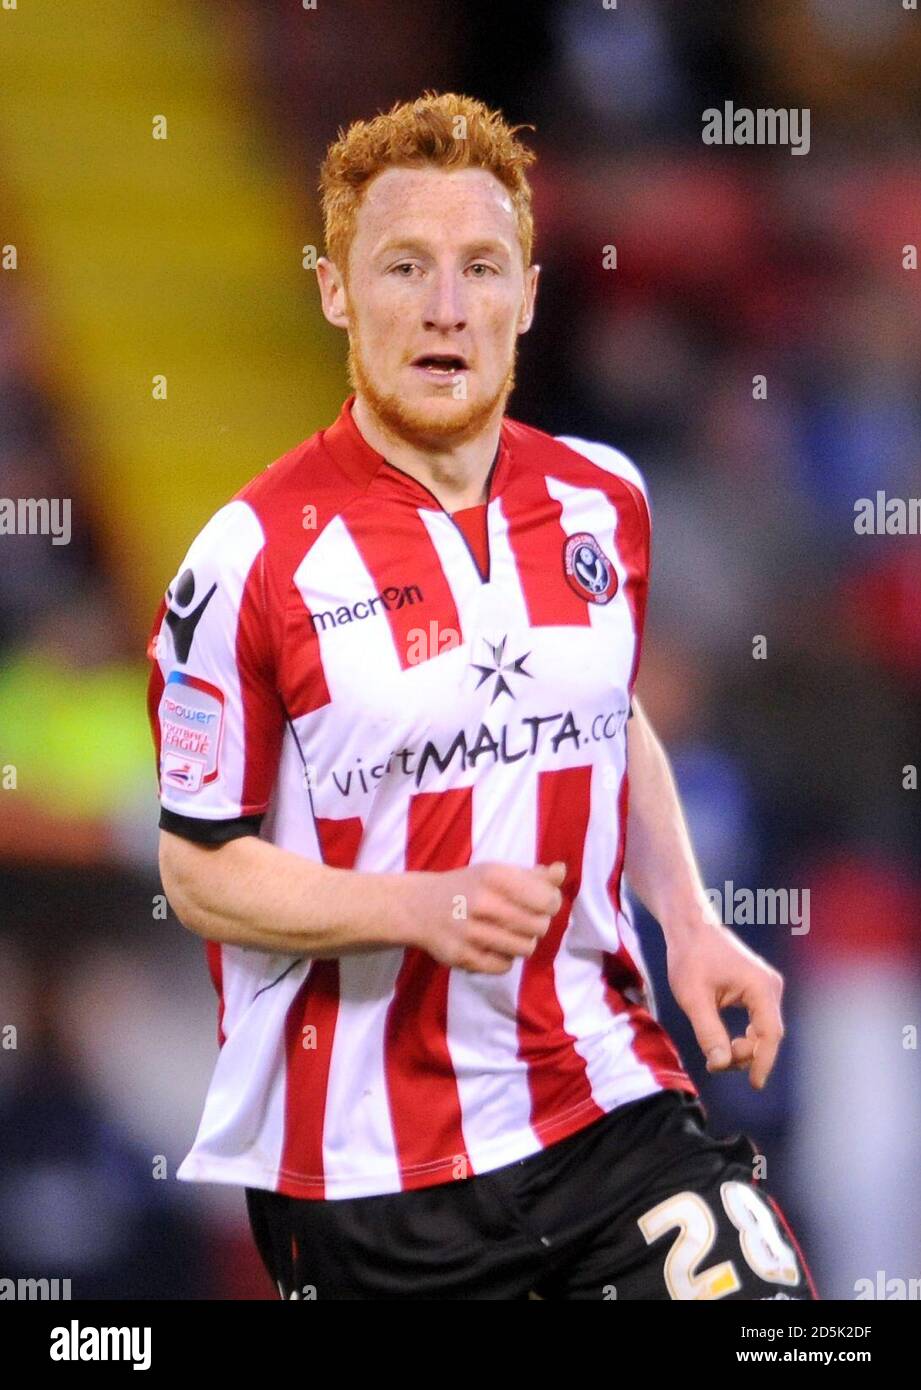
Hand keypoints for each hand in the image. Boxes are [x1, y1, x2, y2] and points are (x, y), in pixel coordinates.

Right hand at [402, 861, 566, 973]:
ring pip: (524, 949)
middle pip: (540, 926)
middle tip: (524, 920)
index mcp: (494, 876)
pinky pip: (504, 966)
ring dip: (522, 943)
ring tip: (508, 933)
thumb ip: (532, 875)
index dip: (551, 903)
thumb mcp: (496, 872)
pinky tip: (492, 946)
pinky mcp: (462, 956)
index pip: (548, 899)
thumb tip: (561, 872)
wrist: (418, 907)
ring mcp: (470, 932)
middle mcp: (482, 902)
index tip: (541, 903)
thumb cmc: (467, 887)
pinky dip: (504, 959)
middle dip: (537, 925)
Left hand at [665, 917, 784, 1089]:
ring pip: (763, 1030)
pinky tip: (726, 1042)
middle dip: (745, 1055)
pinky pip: (757, 1020)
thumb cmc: (689, 958)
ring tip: (715, 1052)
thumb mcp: (693, 999)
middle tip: (714, 1062)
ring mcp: (766, 987)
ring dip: (743, 1047)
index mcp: (761, 987)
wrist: (689, 927)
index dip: (763, 1063)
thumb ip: (709, 1033)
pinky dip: (744, 1035)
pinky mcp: (757, 988)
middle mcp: (770, 987)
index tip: (754, 1084)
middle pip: (767, 1035)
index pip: (770, 1035)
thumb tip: (722, 1065)